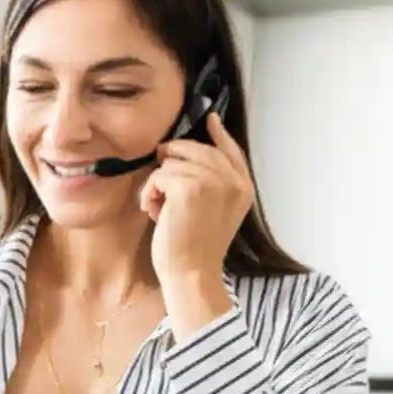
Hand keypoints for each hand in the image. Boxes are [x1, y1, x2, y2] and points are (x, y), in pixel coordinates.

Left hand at [138, 112, 253, 281]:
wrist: (192, 273)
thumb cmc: (195, 248)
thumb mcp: (213, 211)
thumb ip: (210, 183)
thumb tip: (179, 154)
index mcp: (243, 187)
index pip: (231, 150)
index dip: (219, 134)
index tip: (211, 120)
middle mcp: (232, 180)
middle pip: (196, 149)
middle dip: (172, 159)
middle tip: (159, 180)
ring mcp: (213, 181)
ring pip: (173, 162)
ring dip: (158, 183)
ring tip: (159, 208)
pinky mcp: (189, 187)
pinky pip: (158, 174)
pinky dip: (149, 192)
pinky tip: (153, 211)